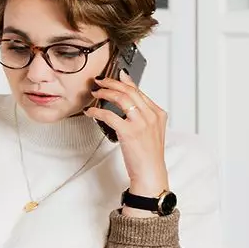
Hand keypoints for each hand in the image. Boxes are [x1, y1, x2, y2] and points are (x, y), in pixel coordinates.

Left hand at [84, 69, 169, 214]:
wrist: (150, 172)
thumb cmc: (148, 155)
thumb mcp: (151, 131)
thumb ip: (142, 115)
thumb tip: (126, 103)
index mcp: (158, 113)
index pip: (139, 91)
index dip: (125, 81)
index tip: (115, 75)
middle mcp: (151, 115)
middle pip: (129, 90)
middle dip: (112, 82)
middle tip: (99, 81)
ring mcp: (141, 123)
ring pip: (121, 98)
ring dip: (105, 92)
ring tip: (95, 93)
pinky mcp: (129, 132)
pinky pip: (109, 115)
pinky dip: (97, 111)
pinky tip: (91, 111)